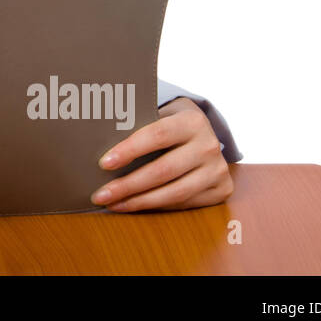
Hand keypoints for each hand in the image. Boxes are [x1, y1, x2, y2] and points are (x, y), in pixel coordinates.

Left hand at [91, 96, 233, 211]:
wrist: (206, 133)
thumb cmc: (171, 124)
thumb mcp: (160, 114)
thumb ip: (138, 124)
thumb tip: (98, 142)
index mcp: (192, 121)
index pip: (157, 135)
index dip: (129, 150)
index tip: (104, 163)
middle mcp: (209, 145)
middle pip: (163, 170)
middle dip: (128, 185)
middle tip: (101, 194)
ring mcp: (218, 170)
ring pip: (174, 192)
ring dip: (139, 202)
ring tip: (113, 204)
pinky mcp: (221, 189)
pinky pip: (184, 203)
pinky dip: (156, 206)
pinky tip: (135, 205)